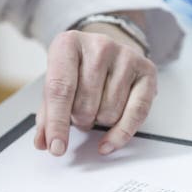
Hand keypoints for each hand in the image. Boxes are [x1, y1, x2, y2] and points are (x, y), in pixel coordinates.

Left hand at [34, 24, 157, 156]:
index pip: (60, 89)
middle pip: (85, 105)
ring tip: (97, 107)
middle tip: (79, 113)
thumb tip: (44, 142)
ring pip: (109, 113)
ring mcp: (126, 56)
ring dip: (99, 121)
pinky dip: (120, 134)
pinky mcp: (147, 71)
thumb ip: (47, 114)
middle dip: (79, 120)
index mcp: (68, 44)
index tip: (56, 147)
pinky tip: (109, 142)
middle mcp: (99, 45)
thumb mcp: (56, 84)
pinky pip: (136, 114)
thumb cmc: (79, 70)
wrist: (106, 50)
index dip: (57, 123)